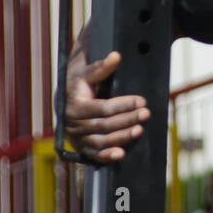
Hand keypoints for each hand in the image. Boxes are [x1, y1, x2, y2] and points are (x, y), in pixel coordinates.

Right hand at [64, 44, 149, 162]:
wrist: (66, 100)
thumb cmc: (79, 84)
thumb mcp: (86, 74)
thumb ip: (101, 68)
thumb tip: (116, 56)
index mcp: (74, 105)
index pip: (103, 108)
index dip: (124, 105)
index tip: (142, 100)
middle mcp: (73, 123)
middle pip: (104, 125)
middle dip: (127, 120)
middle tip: (146, 113)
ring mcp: (76, 137)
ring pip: (101, 141)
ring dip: (122, 137)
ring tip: (140, 129)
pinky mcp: (82, 147)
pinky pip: (94, 155)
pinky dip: (107, 156)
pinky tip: (121, 154)